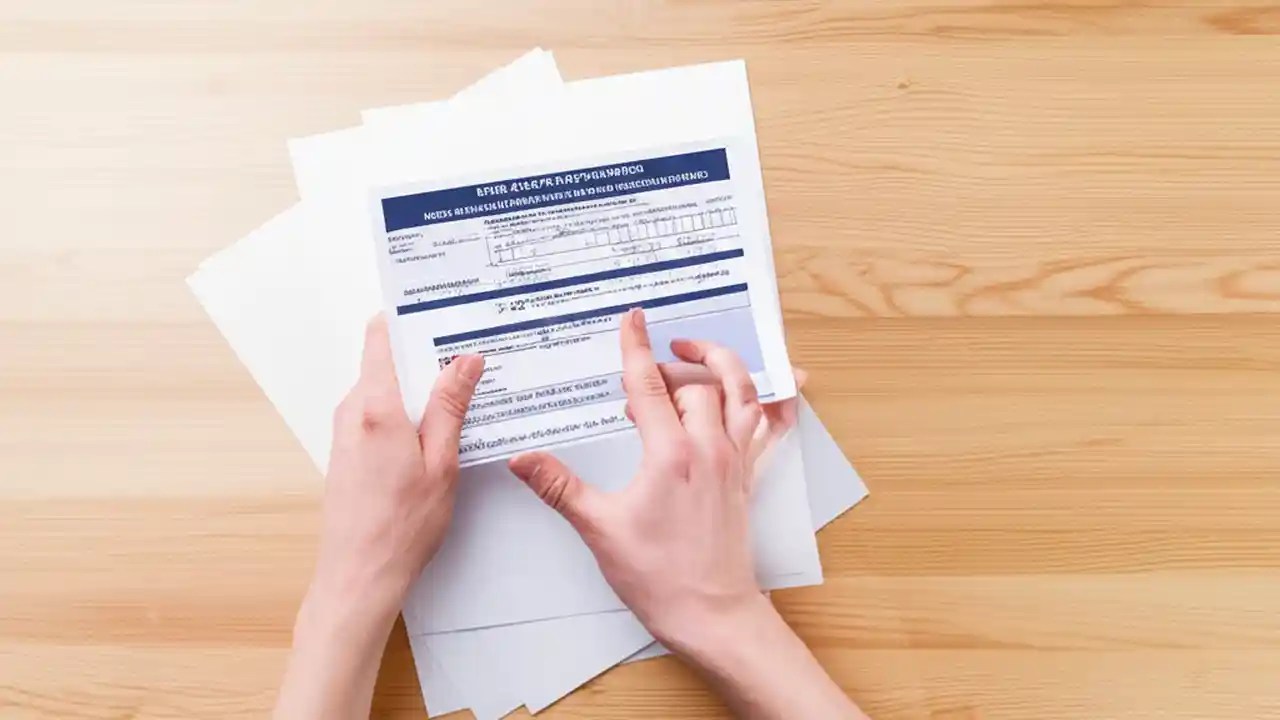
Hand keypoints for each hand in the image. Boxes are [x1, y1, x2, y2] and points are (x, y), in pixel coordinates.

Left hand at [275, 315, 482, 719]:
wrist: (358, 576)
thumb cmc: (401, 527)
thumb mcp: (441, 463)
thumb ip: (450, 406)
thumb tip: (465, 360)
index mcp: (375, 407)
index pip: (380, 337)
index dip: (408, 318)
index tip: (441, 311)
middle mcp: (352, 412)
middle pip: (387, 361)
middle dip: (427, 356)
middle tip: (470, 356)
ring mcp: (346, 432)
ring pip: (385, 390)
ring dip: (420, 389)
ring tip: (464, 396)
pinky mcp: (348, 452)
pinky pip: (379, 415)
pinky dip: (408, 414)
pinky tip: (438, 432)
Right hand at [507, 308, 773, 647]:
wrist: (713, 615)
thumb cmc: (662, 578)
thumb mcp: (601, 529)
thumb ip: (560, 487)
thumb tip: (524, 461)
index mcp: (671, 455)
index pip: (650, 385)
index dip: (636, 348)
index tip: (632, 321)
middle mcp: (709, 450)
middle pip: (696, 382)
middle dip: (670, 364)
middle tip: (645, 366)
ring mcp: (735, 461)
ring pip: (741, 392)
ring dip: (723, 365)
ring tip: (699, 354)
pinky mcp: (748, 477)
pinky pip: (766, 425)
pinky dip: (768, 399)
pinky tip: (769, 389)